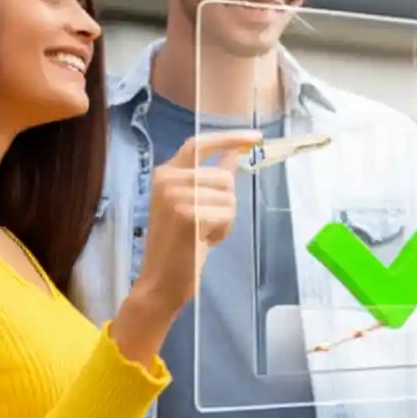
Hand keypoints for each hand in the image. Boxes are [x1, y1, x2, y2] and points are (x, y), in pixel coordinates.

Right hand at [126, 130, 260, 316]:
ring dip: (225, 218)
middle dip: (227, 200)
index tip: (255, 136)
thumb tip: (235, 152)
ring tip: (203, 233)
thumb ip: (212, 176)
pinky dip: (223, 230)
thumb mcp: (194, 204)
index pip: (199, 143)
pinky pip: (226, 213)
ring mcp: (175, 196)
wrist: (161, 281)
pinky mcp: (188, 214)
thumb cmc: (179, 245)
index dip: (229, 137)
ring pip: (228, 195)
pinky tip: (204, 241)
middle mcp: (166, 180)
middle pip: (223, 175)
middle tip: (209, 224)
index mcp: (164, 173)